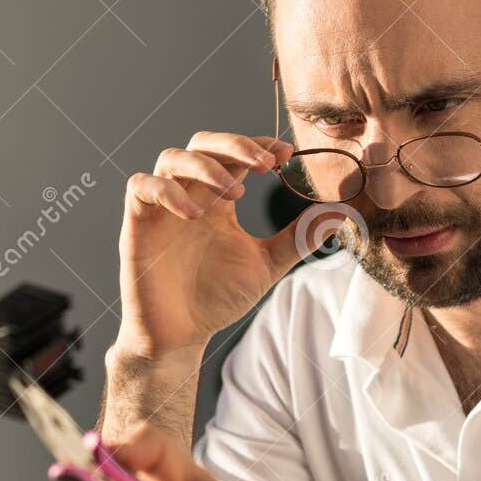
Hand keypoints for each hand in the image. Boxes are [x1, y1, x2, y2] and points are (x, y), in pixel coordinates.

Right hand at [115, 132, 304, 359]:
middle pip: (202, 143)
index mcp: (217, 200)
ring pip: (172, 158)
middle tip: (266, 163)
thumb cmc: (217, 299)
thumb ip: (299, 238)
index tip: (286, 154)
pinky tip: (196, 213)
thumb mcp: (267, 265)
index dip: (257, 145)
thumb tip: (342, 213)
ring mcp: (162, 208)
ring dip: (206, 167)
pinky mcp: (138, 225)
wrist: (181, 336)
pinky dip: (167, 191)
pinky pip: (142, 187)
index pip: (233, 154)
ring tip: (236, 192)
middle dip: (235, 145)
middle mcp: (189, 195)